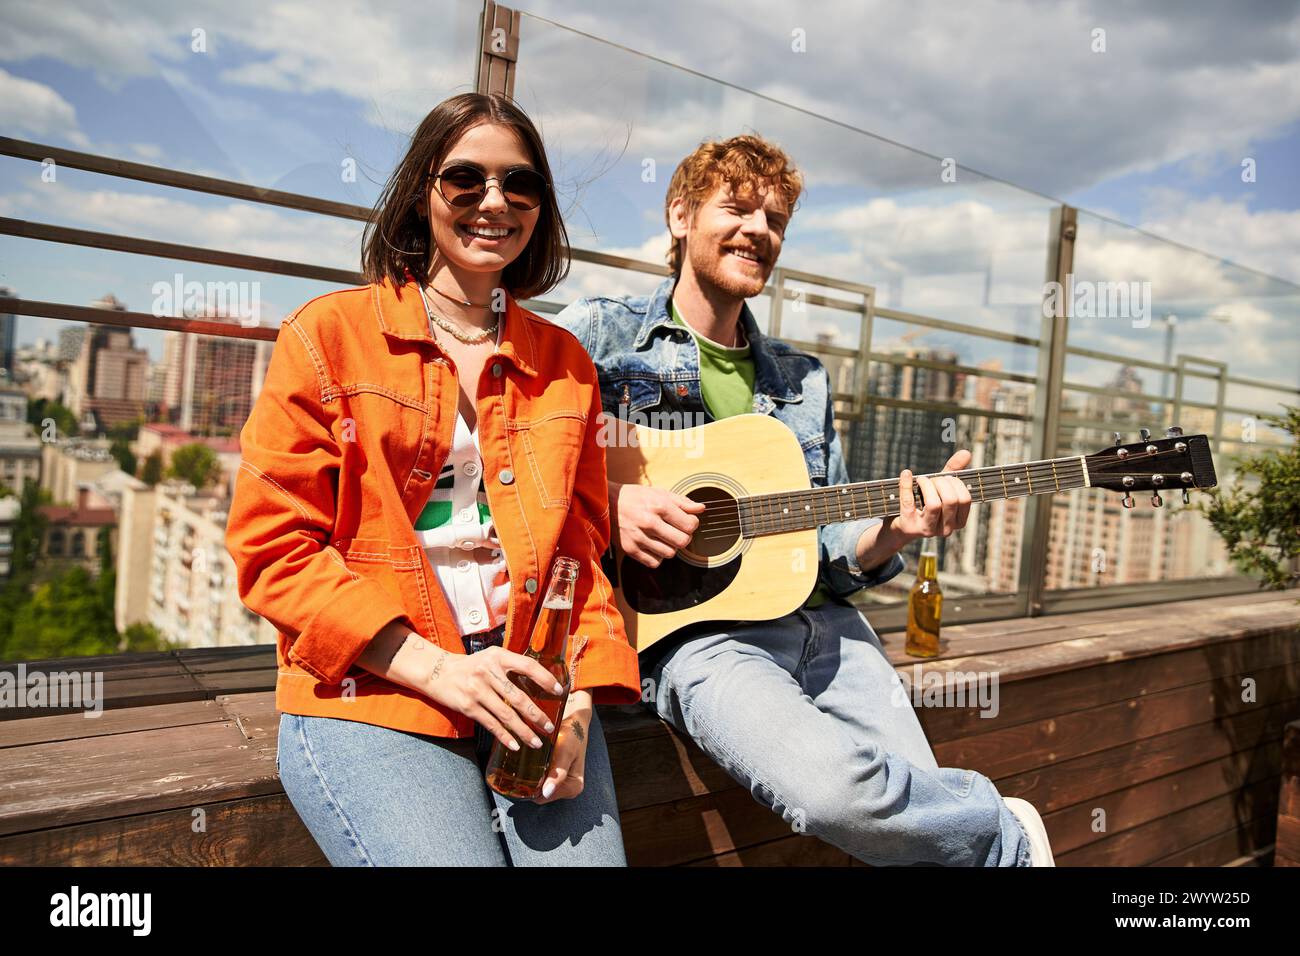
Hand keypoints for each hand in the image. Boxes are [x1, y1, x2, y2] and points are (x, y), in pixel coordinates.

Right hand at [422, 645, 564, 753]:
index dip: (545, 679)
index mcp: (498, 656)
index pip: (528, 666)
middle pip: (518, 697)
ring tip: (537, 742)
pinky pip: (491, 724)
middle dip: (536, 715)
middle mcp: (488, 672)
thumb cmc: (472, 665)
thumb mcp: (492, 656)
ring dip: (524, 731)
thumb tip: (543, 677)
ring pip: (506, 715)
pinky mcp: (468, 706)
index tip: (559, 692)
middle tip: (550, 727)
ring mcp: (477, 690)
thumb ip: (513, 664)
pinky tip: (515, 745)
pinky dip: (504, 736)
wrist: (438, 672)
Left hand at [532, 690, 592, 803]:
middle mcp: (568, 789)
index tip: (523, 772)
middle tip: (525, 764)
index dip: (531, 787)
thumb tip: (547, 793)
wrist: (573, 722)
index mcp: (574, 787)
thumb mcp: (565, 752)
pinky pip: (538, 780)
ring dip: (530, 777)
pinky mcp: (554, 777)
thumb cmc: (572, 734)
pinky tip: (530, 763)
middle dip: (530, 782)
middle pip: (539, 794)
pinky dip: (532, 773)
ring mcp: (561, 784)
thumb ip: (558, 773)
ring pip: (537, 787)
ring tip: (527, 762)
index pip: (543, 798)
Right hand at [611, 481, 705, 567]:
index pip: (690, 525)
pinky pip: (654, 562)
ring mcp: (639, 537)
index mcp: (659, 506)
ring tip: (663, 538)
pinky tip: (652, 545)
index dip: (692, 524)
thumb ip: (682, 502)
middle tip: (676, 531)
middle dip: (684, 537)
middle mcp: (649, 522)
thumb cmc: (634, 497)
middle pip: (682, 541)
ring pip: (669, 553)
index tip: (686, 522)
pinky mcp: (630, 549)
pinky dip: (657, 557)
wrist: (605, 503)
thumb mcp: (658, 493)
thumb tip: (701, 509)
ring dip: (670, 547)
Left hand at [882, 449, 972, 542]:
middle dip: (941, 483)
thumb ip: (954, 471)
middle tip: (932, 479)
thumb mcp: (940, 489)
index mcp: (958, 521)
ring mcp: (927, 529)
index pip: (965, 499)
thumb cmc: (925, 503)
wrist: (901, 526)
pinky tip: (906, 474)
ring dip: (927, 485)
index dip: (956, 483)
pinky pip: (908, 502)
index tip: (945, 478)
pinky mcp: (909, 526)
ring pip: (934, 504)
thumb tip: (966, 453)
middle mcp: (946, 529)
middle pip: (951, 500)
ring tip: (921, 480)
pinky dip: (906, 484)